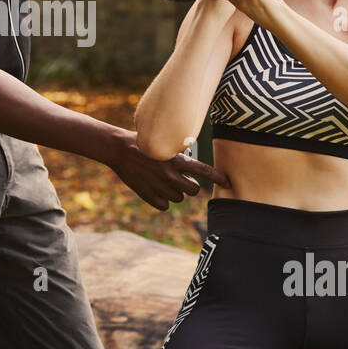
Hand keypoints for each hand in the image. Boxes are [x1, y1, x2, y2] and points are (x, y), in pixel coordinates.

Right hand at [106, 128, 230, 210]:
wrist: (118, 149)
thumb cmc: (143, 143)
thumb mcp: (163, 144)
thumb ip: (178, 157)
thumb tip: (191, 165)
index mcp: (176, 160)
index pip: (204, 171)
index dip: (218, 178)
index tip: (228, 182)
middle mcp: (170, 175)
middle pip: (193, 190)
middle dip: (191, 186)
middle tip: (183, 180)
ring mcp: (159, 187)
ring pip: (178, 198)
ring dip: (174, 192)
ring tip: (162, 180)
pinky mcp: (148, 196)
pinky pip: (164, 205)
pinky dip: (162, 200)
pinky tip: (154, 189)